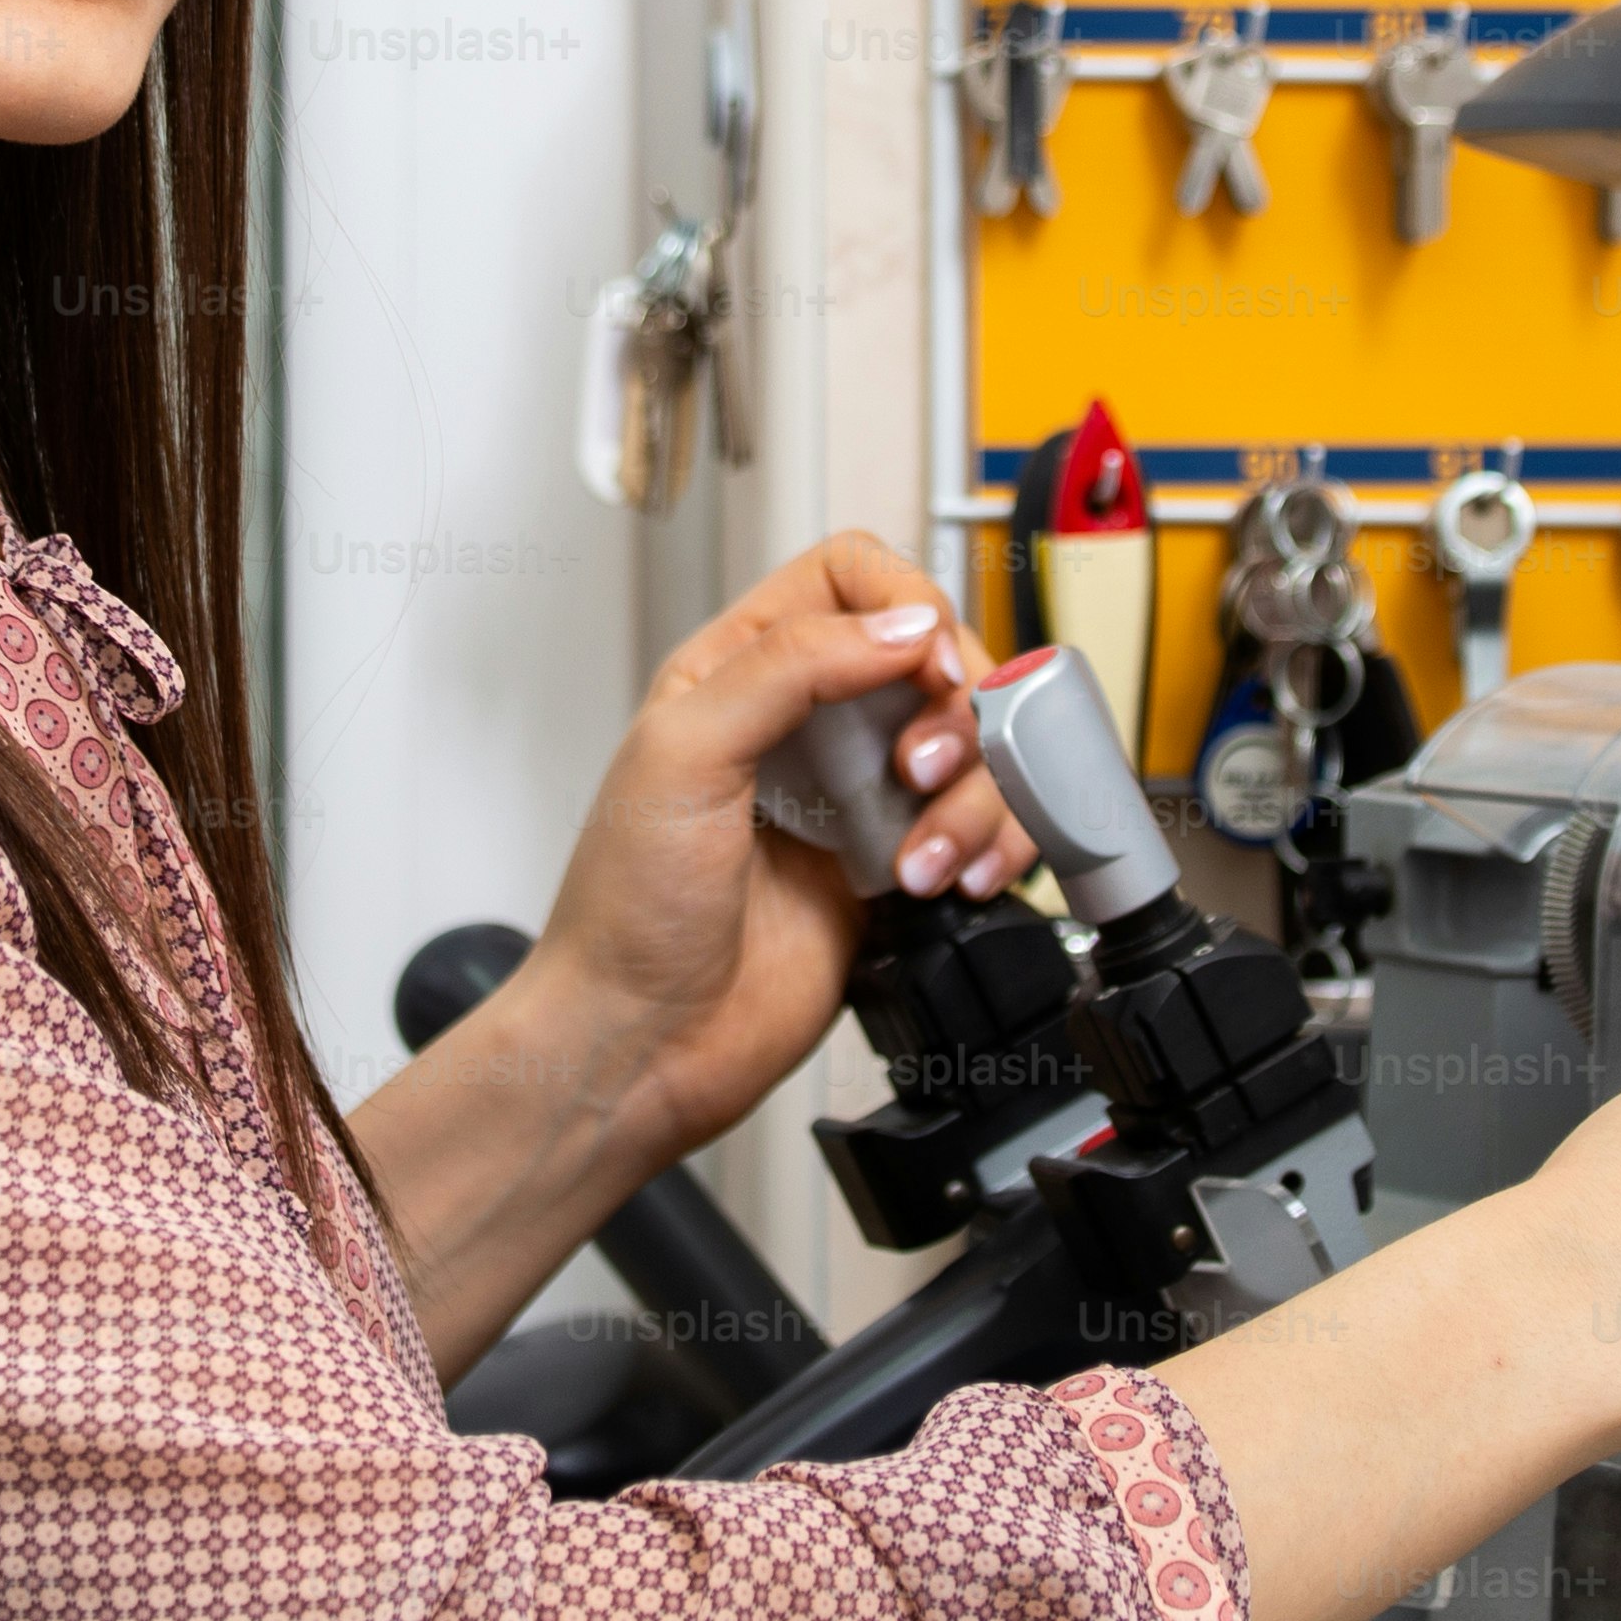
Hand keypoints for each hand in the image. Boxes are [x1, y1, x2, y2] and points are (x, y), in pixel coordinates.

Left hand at [504, 531, 1037, 1176]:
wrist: (642, 1042)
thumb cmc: (626, 910)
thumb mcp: (683, 754)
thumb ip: (790, 669)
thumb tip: (901, 624)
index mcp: (743, 669)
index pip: (854, 579)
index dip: (908, 604)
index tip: (924, 665)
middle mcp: (809, 725)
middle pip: (940, 658)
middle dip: (956, 712)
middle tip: (918, 771)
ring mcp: (858, 798)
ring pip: (977, 747)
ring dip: (976, 798)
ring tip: (924, 858)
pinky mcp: (896, 868)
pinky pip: (984, 828)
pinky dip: (993, 848)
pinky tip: (953, 882)